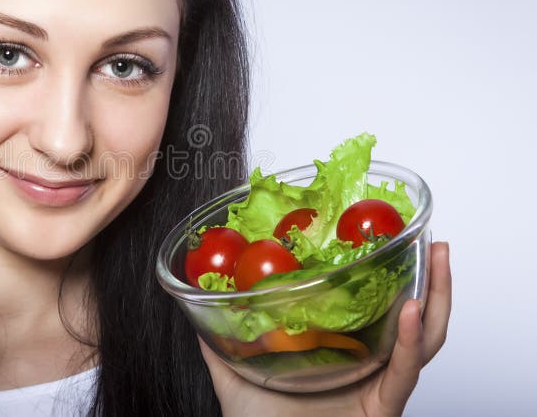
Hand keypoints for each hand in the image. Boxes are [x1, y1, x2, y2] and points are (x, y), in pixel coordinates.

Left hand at [199, 241, 450, 416]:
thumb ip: (221, 346)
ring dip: (435, 298)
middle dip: (431, 280)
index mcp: (343, 356)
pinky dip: (408, 340)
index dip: (388, 277)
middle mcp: (368, 367)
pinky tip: (411, 312)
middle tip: (434, 244)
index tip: (388, 241)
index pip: (374, 310)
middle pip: (411, 318)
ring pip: (422, 340)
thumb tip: (203, 311)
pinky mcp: (383, 407)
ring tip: (436, 262)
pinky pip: (402, 371)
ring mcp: (378, 386)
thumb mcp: (237, 380)